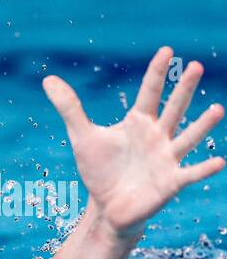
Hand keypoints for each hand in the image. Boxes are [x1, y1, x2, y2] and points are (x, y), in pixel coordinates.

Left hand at [44, 47, 223, 240]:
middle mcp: (158, 136)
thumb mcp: (82, 136)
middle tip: (197, 66)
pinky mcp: (170, 182)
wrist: (107, 208)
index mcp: (139, 122)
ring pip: (187, 138)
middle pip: (173, 108)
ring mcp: (167, 158)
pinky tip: (219, 162)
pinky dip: (204, 169)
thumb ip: (69, 107)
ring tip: (218, 110)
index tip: (166, 50)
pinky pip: (190, 174)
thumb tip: (48, 80)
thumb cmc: (100, 170)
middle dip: (183, 89)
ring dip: (202, 125)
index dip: (156, 72)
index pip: (149, 92)